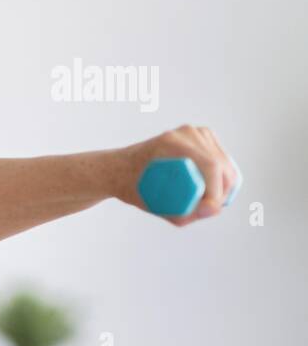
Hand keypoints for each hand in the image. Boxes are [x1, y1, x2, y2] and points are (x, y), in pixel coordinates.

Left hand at [115, 124, 239, 226]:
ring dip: (222, 187)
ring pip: (225, 164)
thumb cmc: (134, 188)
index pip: (210, 165)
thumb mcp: (155, 206)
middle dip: (221, 193)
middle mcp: (186, 133)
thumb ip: (186, 213)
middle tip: (206, 210)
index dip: (216, 192)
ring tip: (203, 202)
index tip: (209, 211)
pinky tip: (207, 188)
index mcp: (171, 142)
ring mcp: (195, 132)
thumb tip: (214, 209)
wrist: (119, 168)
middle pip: (221, 165)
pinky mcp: (202, 136)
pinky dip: (221, 177)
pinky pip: (223, 160)